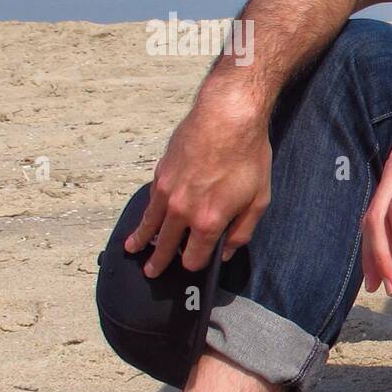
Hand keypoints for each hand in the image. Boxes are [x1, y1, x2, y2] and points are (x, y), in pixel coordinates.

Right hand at [125, 92, 272, 276]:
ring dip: (141, 240)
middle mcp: (182, 211)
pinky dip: (144, 215)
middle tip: (151, 273)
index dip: (194, 265)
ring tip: (132, 250)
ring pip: (150, 224)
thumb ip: (242, 231)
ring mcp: (167, 193)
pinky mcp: (160, 174)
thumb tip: (226, 252)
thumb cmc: (248, 157)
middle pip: (166, 245)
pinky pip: (150, 202)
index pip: (194, 257)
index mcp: (208, 222)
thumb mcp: (259, 200)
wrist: (226, 118)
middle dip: (160, 261)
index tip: (193, 266)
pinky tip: (143, 218)